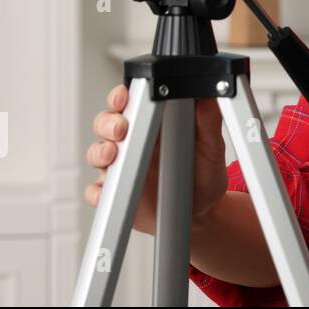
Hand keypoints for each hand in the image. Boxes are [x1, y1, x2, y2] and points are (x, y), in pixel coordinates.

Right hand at [84, 83, 228, 234]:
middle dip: (108, 123)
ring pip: (97, 153)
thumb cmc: (203, 175)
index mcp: (153, 125)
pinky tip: (105, 190)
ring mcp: (122, 167)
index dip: (120, 97)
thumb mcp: (212, 148)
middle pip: (106, 124)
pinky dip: (97, 190)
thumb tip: (207, 99)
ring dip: (100, 152)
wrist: (202, 211)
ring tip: (112, 155)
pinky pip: (97, 190)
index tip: (123, 97)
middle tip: (120, 129)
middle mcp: (133, 142)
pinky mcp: (116, 193)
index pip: (130, 103)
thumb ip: (209, 123)